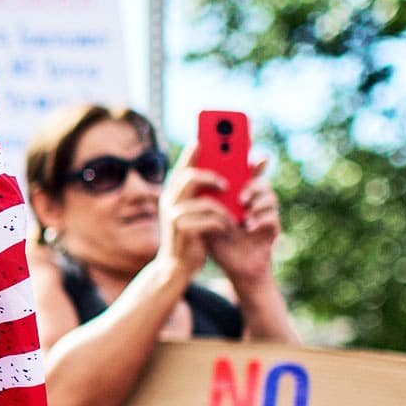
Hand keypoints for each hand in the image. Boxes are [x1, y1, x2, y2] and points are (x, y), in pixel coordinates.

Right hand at [157, 144, 232, 278]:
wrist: (178, 266)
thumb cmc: (194, 235)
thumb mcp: (199, 211)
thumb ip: (210, 192)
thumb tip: (235, 170)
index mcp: (174, 193)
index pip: (183, 167)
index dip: (192, 152)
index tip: (203, 139)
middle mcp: (170, 201)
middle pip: (189, 177)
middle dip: (211, 176)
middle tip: (227, 184)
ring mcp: (173, 216)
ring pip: (203, 201)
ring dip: (222, 208)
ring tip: (233, 214)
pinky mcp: (182, 231)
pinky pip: (209, 220)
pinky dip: (222, 223)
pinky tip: (227, 228)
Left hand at [205, 157, 280, 289]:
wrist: (232, 266)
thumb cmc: (217, 238)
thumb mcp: (206, 216)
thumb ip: (203, 197)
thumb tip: (189, 174)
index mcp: (239, 193)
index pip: (246, 170)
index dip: (249, 158)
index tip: (246, 145)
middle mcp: (255, 200)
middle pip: (260, 180)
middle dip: (254, 180)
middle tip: (242, 189)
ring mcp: (265, 213)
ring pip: (269, 197)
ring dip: (257, 202)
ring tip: (244, 210)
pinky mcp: (271, 229)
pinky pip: (272, 218)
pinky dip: (260, 220)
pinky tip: (249, 226)